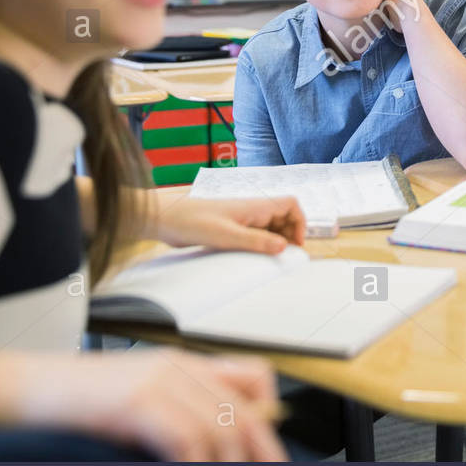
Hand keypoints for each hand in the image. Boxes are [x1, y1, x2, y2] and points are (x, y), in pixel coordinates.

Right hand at [17, 349, 286, 460]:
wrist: (10, 388)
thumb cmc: (65, 405)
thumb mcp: (135, 408)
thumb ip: (175, 419)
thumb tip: (213, 457)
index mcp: (183, 365)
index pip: (256, 383)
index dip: (269, 427)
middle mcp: (179, 367)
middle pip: (247, 414)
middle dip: (260, 460)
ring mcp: (159, 380)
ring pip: (222, 432)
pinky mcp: (137, 400)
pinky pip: (186, 441)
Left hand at [153, 187, 305, 253]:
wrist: (167, 219)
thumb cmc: (194, 221)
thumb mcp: (227, 235)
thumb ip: (256, 241)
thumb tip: (284, 247)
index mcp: (255, 206)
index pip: (290, 204)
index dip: (299, 222)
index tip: (295, 244)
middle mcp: (252, 211)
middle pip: (283, 218)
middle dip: (289, 235)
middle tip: (285, 257)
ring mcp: (242, 220)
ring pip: (270, 227)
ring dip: (275, 241)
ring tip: (272, 260)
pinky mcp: (231, 229)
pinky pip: (255, 236)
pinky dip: (261, 246)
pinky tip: (254, 258)